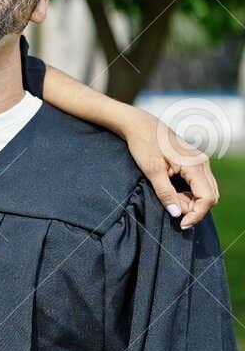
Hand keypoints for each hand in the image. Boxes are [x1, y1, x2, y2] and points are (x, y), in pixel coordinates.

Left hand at [127, 109, 218, 229]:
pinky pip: (198, 183)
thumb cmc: (144, 145)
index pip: (207, 197)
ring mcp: (200, 162)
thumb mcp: (151, 171)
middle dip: (194, 209)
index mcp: (195, 165)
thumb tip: (176, 214)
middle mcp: (202, 163)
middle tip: (172, 211)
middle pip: (210, 196)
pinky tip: (171, 193)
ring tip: (168, 200)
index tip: (182, 225)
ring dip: (190, 201)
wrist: (139, 125)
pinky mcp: (193, 162)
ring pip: (205, 190)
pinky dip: (188, 193)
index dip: (197, 214)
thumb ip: (165, 193)